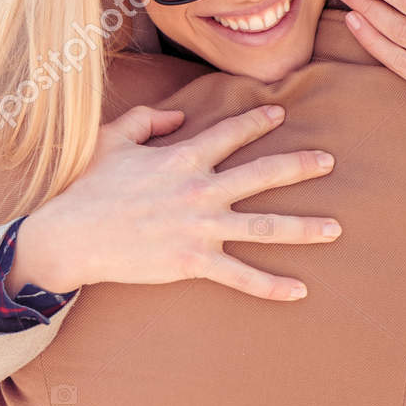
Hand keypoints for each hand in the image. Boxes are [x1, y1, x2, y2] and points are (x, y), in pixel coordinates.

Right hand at [9, 102, 339, 302]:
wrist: (70, 237)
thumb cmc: (87, 187)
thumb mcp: (112, 139)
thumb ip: (146, 119)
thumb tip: (177, 114)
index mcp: (181, 158)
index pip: (230, 133)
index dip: (257, 121)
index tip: (281, 114)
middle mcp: (199, 190)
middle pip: (263, 174)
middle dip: (301, 166)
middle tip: (330, 162)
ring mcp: (200, 228)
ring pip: (264, 226)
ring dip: (303, 227)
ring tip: (335, 228)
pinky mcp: (193, 262)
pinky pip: (240, 276)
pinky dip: (271, 285)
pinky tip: (300, 290)